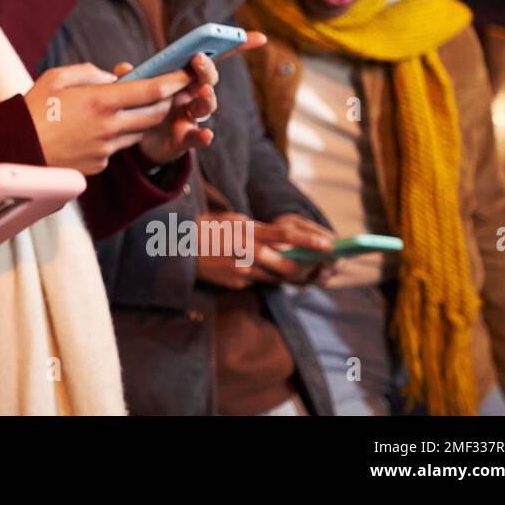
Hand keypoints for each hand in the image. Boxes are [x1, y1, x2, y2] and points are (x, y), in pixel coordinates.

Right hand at [25, 62, 190, 174]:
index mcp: (100, 101)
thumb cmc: (32, 110)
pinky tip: (95, 130)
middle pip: (154, 115)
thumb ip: (90, 73)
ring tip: (126, 108)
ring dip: (141, 120)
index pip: (151, 91)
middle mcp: (108, 127)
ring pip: (138, 133)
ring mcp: (105, 149)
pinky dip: (117, 136)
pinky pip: (118, 147)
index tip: (185, 75)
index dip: (174, 82)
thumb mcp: (57, 77)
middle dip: (166, 102)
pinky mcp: (99, 164)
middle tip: (168, 92)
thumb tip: (112, 79)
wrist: (16, 150)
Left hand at [125, 31, 268, 166]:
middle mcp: (193, 94)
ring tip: (202, 92)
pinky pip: (198, 137)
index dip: (235, 47)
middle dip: (206, 68)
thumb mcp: (134, 89)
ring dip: (207, 98)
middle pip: (208, 79)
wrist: (138, 140)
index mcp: (184, 76)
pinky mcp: (186, 138)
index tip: (259, 38)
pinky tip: (206, 134)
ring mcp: (192, 117)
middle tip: (198, 59)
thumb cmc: (143, 106)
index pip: (211, 58)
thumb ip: (131, 78)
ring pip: (207, 105)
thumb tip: (124, 68)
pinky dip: (203, 135)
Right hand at [194, 212, 335, 288]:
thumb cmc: (204, 230)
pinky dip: (255, 278)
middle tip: (303, 265)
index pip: (286, 235)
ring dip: (277, 274)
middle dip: (297, 267)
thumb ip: (254, 228)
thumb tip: (278, 239)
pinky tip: (240, 268)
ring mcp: (240, 270)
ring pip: (272, 277)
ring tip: (267, 264)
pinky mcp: (234, 283)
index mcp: (247, 231)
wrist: (175, 248)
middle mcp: (247, 251)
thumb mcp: (229, 220)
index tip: (329, 244)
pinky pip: (254, 283)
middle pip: (285, 264)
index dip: (310, 241)